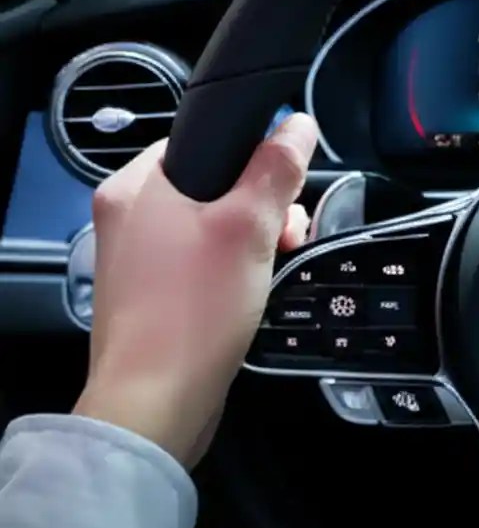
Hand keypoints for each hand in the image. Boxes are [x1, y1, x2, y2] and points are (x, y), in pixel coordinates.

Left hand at [74, 114, 318, 468]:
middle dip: (264, 203)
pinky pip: (203, 260)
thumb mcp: (249, 227)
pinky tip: (256, 287)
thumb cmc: (195, 308)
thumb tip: (300, 125)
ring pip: (213, 223)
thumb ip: (276, 169)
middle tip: (288, 232)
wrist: (156, 401)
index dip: (255, 155)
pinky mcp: (153, 293)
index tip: (287, 186)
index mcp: (136, 185)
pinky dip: (234, 266)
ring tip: (279, 262)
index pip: (204, 138)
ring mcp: (139, 257)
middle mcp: (129, 215)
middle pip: (215, 183)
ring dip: (256, 236)